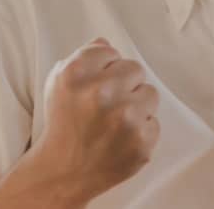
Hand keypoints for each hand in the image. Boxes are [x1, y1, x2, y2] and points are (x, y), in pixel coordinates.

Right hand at [27, 38, 160, 203]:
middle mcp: (101, 93)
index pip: (110, 51)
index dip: (103, 67)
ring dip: (137, 105)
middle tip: (107, 104)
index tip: (94, 84)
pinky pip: (154, 122)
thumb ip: (84, 57)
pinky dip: (142, 130)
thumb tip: (105, 42)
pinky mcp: (141, 142)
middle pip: (135, 69)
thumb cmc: (65, 124)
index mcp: (77, 74)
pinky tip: (121, 138)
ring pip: (150, 93)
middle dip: (124, 84)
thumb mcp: (60, 83)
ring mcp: (124, 119)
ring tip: (116, 121)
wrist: (64, 171)